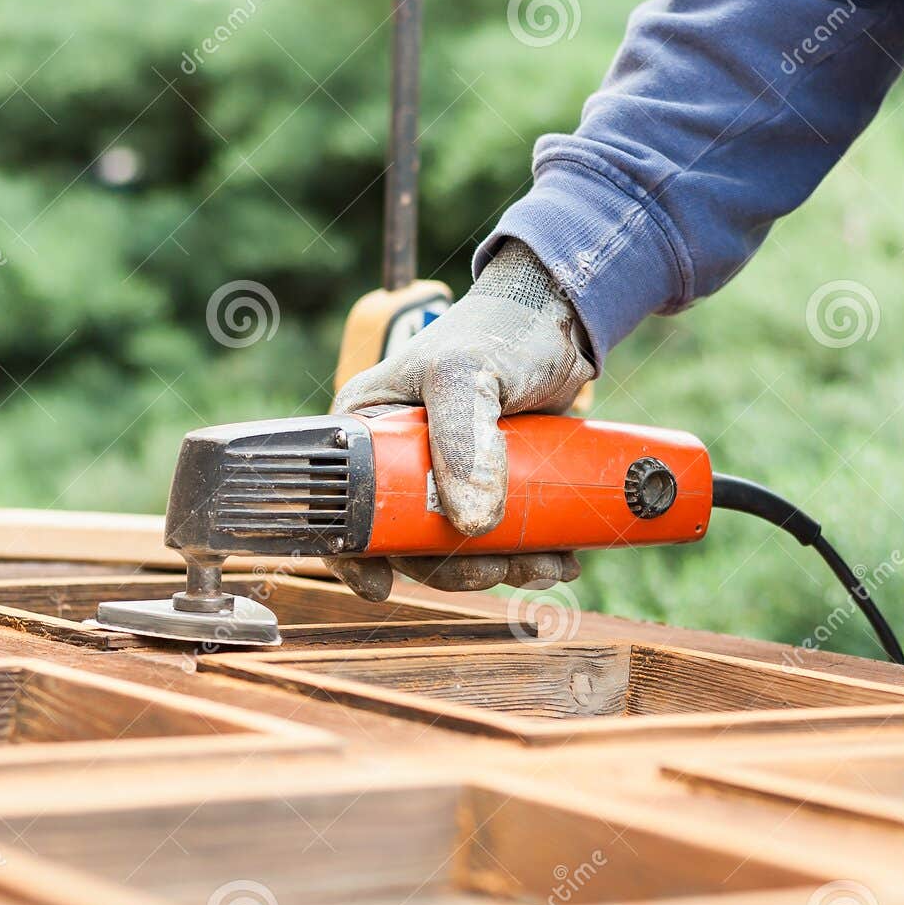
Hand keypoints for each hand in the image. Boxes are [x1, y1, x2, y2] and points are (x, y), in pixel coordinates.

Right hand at [324, 240, 594, 598]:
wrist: (562, 319)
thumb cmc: (501, 330)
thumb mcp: (470, 374)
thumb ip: (463, 439)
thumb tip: (469, 524)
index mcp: (365, 430)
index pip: (341, 505)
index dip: (353, 554)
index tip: (383, 585)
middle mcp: (398, 458)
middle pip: (408, 540)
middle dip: (456, 566)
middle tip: (499, 569)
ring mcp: (446, 474)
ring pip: (459, 546)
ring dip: (501, 566)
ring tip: (549, 563)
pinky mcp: (489, 482)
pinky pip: (498, 535)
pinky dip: (526, 554)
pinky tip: (558, 557)